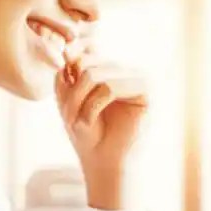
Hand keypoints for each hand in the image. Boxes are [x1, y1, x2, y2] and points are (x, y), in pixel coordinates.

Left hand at [53, 37, 147, 209]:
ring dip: (79, 102)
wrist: (104, 163)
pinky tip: (90, 122)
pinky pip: (110, 88)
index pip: (83, 53)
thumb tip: (69, 47)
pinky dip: (92, 107)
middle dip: (72, 92)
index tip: (64, 100)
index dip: (68, 75)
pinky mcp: (147, 92)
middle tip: (68, 117)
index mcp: (111, 67)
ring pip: (96, 75)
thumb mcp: (68, 96)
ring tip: (78, 122)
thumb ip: (68, 70)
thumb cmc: (88, 133)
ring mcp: (139, 78)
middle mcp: (127, 69)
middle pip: (87, 63)